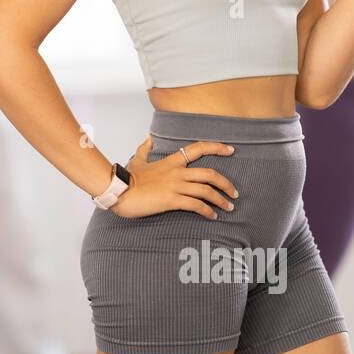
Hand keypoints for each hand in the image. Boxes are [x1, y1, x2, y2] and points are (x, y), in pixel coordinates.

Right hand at [109, 135, 238, 219]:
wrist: (118, 190)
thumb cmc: (127, 178)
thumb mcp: (137, 160)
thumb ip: (145, 148)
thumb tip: (148, 137)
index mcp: (171, 161)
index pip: (198, 149)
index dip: (217, 147)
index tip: (231, 150)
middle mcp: (177, 172)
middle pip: (210, 174)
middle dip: (226, 184)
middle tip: (234, 193)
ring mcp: (175, 186)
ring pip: (206, 191)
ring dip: (221, 200)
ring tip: (228, 207)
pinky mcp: (171, 200)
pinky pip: (196, 205)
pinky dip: (207, 211)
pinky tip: (212, 216)